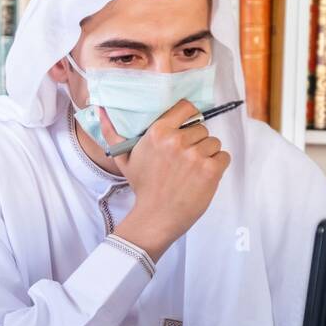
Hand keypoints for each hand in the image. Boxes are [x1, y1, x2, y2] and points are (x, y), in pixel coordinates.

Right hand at [103, 102, 230, 260]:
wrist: (156, 217)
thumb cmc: (143, 187)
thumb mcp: (124, 158)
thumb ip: (112, 132)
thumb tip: (100, 110)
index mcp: (158, 132)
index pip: (186, 108)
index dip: (189, 119)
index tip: (186, 131)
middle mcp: (177, 140)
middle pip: (202, 128)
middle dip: (196, 143)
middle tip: (183, 161)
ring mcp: (195, 155)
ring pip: (214, 143)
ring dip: (207, 155)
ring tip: (192, 170)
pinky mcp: (210, 169)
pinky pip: (224, 156)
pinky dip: (217, 166)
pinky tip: (202, 177)